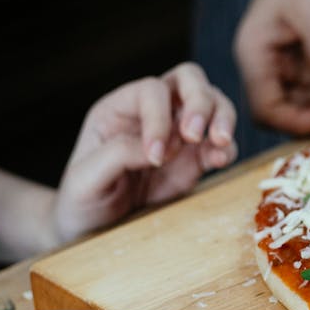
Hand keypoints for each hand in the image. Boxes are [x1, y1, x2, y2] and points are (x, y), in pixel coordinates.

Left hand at [52, 62, 236, 242]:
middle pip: (189, 80)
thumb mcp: (85, 179)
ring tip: (219, 142)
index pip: (150, 91)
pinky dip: (227, 148)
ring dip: (222, 117)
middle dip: (200, 101)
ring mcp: (178, 134)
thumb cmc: (83, 200)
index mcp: (119, 108)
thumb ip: (117, 155)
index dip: (159, 117)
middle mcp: (152, 113)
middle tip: (195, 134)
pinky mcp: (195, 160)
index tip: (155, 156)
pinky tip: (220, 160)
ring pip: (213, 102)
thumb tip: (157, 147)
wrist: (96, 229)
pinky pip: (221, 143)